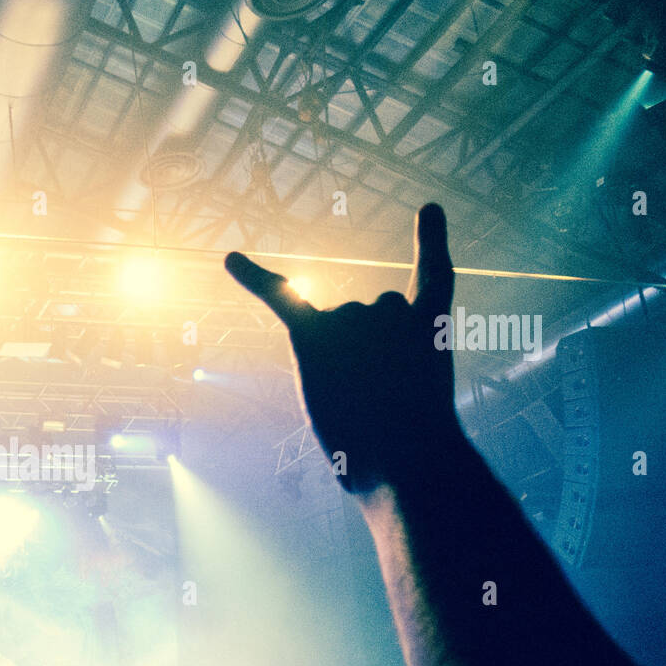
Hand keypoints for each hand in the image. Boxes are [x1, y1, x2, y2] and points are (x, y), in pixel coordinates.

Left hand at [224, 203, 458, 493]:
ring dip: (337, 370)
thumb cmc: (413, 454)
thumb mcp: (415, 412)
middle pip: (366, 325)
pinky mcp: (314, 338)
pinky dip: (252, 278)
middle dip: (364, 365)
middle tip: (377, 405)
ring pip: (333, 333)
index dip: (431, 242)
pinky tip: (230, 259)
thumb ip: (381, 387)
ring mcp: (353, 318)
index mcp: (432, 325)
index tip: (429, 209)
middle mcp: (391, 308)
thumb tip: (342, 378)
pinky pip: (280, 297)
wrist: (407, 456)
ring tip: (357, 401)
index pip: (435, 275)